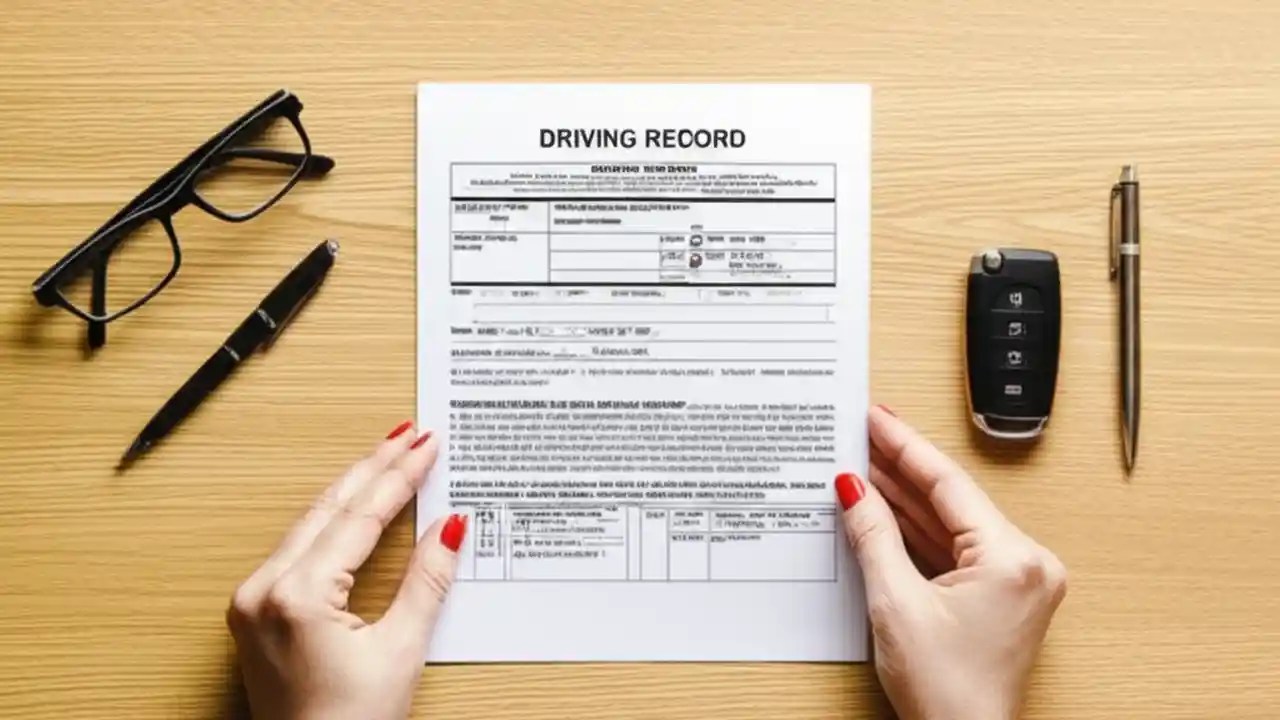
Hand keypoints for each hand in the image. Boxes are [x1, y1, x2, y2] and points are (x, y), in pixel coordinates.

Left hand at [226, 422, 466, 719]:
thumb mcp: (400, 650)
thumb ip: (426, 580)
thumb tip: (450, 528)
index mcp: (296, 595)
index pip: (359, 517)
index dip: (400, 477)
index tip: (427, 447)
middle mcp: (262, 590)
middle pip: (329, 508)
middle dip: (375, 468)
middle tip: (411, 436)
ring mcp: (251, 601)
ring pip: (309, 523)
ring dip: (352, 490)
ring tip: (388, 458)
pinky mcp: (253, 613)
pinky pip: (295, 547)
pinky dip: (330, 522)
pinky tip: (353, 505)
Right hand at [838, 406, 1067, 719]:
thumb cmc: (947, 694)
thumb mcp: (896, 603)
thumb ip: (873, 536)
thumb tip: (854, 489)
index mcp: (1013, 558)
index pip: (948, 483)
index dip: (904, 445)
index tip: (876, 417)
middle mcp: (1026, 563)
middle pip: (951, 498)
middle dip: (901, 468)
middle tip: (863, 434)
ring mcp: (1016, 579)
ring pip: (950, 522)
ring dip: (906, 498)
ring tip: (864, 464)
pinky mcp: (1000, 594)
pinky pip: (954, 548)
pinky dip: (917, 531)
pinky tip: (884, 508)